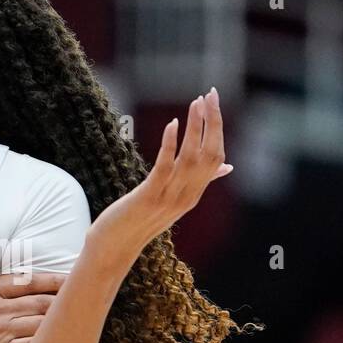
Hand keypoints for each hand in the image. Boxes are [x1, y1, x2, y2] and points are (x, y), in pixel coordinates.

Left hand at [91, 86, 232, 257]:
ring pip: (190, 159)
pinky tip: (171, 124)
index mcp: (194, 194)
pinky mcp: (149, 197)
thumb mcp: (174, 199)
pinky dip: (170, 145)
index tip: (213, 102)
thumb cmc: (140, 220)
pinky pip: (164, 168)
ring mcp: (170, 198)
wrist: (115, 247)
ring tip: (195, 103)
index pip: (216, 157)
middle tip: (210, 94)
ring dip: (195, 129)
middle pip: (209, 155)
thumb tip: (227, 166)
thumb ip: (199, 181)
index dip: (216, 128)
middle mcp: (187, 196)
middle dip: (212, 122)